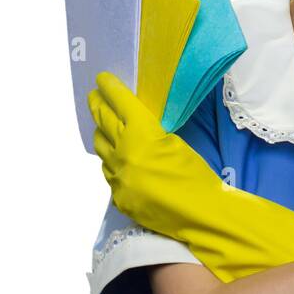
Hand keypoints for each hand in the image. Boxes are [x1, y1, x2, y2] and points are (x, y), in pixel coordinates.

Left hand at [87, 70, 209, 227]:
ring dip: (101, 133)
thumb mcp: (176, 143)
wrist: (199, 215)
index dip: (110, 88)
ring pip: (101, 147)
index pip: (120, 102)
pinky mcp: (118, 195)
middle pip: (103, 121)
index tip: (102, 79)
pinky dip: (111, 161)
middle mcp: (124, 152)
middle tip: (94, 95)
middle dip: (97, 105)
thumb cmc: (196, 176)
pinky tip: (118, 160)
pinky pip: (109, 171)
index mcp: (142, 133)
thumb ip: (150, 133)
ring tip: (102, 126)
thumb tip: (136, 128)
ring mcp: (118, 175)